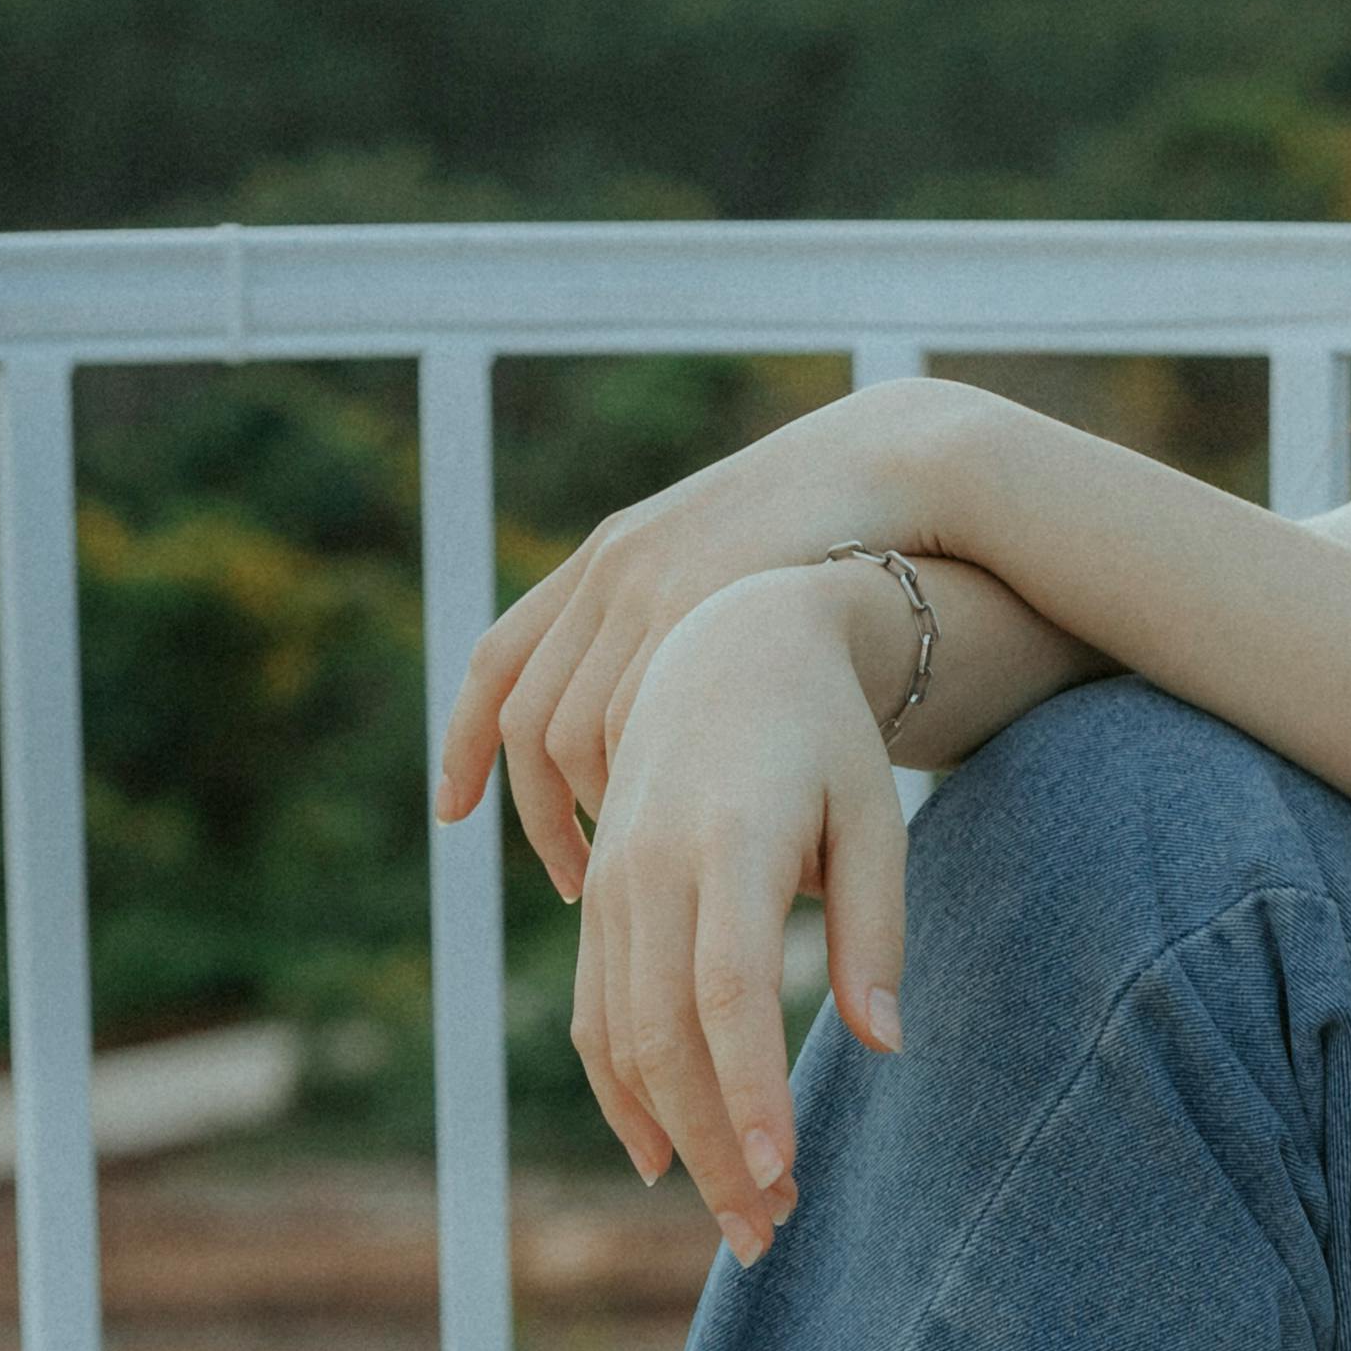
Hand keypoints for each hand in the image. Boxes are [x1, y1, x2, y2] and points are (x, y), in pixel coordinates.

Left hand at [447, 380, 989, 902]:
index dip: (464, 742)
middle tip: (572, 882)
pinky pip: (641, 724)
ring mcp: (656, 587)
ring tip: (627, 871)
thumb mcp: (724, 569)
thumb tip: (645, 723)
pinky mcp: (704, 610)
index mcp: (607, 556)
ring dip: (592, 814)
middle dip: (537, 814)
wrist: (897, 468)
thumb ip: (674, 629)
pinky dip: (644, 788)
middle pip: (532, 717)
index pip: (500, 660)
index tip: (453, 811)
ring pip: (578, 732)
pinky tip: (675, 830)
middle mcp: (614, 568)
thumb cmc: (826, 534)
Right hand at [569, 575, 910, 1260]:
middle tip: (767, 1234)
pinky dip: (622, 1090)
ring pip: (620, 1036)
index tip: (781, 1178)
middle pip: (666, 1036)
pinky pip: (594, 1012)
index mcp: (728, 841)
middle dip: (714, 1148)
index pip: (729, 993)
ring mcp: (613, 882)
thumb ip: (877, 930)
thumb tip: (884, 1044)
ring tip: (735, 1214)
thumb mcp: (876, 818)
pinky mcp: (601, 896)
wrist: (732, 639)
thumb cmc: (829, 737)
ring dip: (672, 1136)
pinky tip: (663, 1153)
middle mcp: (651, 864)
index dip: (749, 1094)